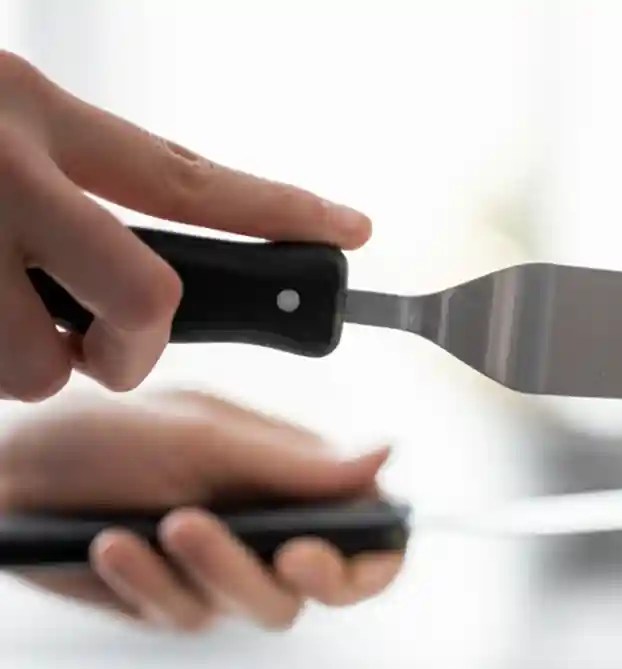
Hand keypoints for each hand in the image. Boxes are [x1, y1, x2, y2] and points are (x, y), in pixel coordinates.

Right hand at [0, 51, 371, 400]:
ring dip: (33, 364)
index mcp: (37, 112)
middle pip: (146, 298)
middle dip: (137, 350)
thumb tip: (154, 261)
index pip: (189, 179)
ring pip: (40, 365)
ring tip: (3, 319)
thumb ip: (73, 174)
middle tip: (115, 351)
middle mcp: (6, 167)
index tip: (351, 232)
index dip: (281, 214)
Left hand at [0, 389, 403, 632]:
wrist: (8, 474)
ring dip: (219, 570)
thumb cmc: (100, 436)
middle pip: (326, 585)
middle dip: (307, 575)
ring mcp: (221, 568)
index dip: (374, 553)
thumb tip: (385, 454)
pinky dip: (153, 582)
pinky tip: (116, 544)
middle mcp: (266, 525)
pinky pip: (188, 615)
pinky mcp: (173, 601)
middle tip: (288, 556)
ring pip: (261, 608)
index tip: (345, 549)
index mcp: (289, 475)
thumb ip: (295, 461)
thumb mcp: (203, 436)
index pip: (367, 524)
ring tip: (167, 525)